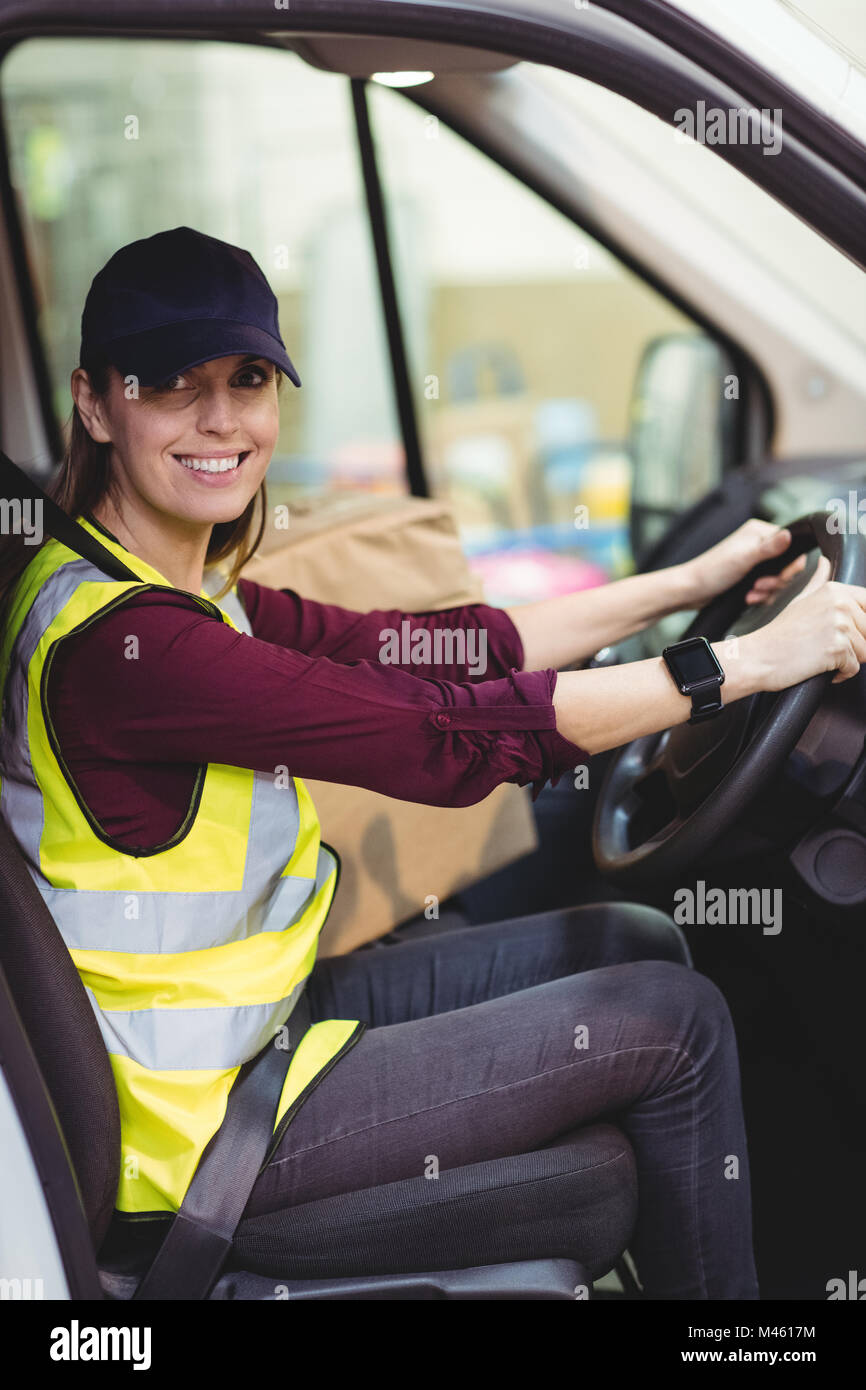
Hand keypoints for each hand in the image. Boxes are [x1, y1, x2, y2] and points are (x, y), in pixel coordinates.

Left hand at [683, 519, 806, 607]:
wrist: (692, 590)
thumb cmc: (713, 571)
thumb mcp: (744, 558)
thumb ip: (769, 548)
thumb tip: (789, 534)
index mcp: (759, 532)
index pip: (791, 545)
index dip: (790, 565)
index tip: (781, 576)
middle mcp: (759, 545)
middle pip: (787, 565)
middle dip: (776, 581)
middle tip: (760, 586)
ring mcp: (755, 562)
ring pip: (778, 579)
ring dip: (767, 591)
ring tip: (752, 594)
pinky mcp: (751, 578)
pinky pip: (768, 589)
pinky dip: (761, 596)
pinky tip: (749, 598)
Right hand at [740, 556, 865, 690]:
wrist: (758, 656)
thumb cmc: (778, 634)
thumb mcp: (800, 599)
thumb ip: (818, 580)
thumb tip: (825, 562)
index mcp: (835, 590)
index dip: (861, 626)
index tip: (841, 634)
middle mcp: (841, 604)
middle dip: (853, 646)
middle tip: (824, 646)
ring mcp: (840, 625)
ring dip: (846, 661)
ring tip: (820, 656)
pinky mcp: (838, 648)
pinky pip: (854, 669)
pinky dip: (839, 674)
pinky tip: (819, 666)